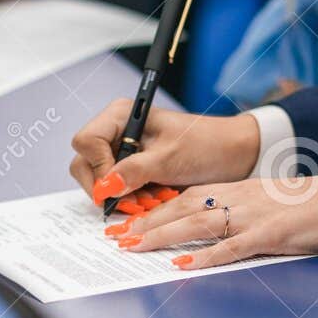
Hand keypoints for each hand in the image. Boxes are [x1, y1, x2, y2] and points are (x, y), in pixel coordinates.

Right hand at [70, 102, 260, 201]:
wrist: (232, 155)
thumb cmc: (206, 145)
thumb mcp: (170, 159)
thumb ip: (134, 171)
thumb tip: (106, 187)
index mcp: (122, 115)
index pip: (86, 143)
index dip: (99, 168)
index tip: (120, 186)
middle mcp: (117, 131)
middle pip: (85, 164)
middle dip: (109, 189)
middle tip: (136, 202)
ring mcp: (123, 151)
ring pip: (100, 182)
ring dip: (124, 198)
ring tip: (154, 200)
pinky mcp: (132, 169)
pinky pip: (117, 190)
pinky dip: (133, 200)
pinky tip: (156, 200)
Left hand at [104, 174, 317, 268]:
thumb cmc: (310, 207)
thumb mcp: (266, 203)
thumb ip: (237, 214)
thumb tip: (208, 233)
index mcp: (236, 191)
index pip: (184, 197)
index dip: (152, 210)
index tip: (126, 223)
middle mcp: (238, 199)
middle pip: (182, 208)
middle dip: (146, 223)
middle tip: (115, 238)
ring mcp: (253, 216)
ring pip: (198, 223)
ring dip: (163, 236)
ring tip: (135, 248)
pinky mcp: (270, 235)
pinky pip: (232, 247)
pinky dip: (205, 256)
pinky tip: (183, 265)